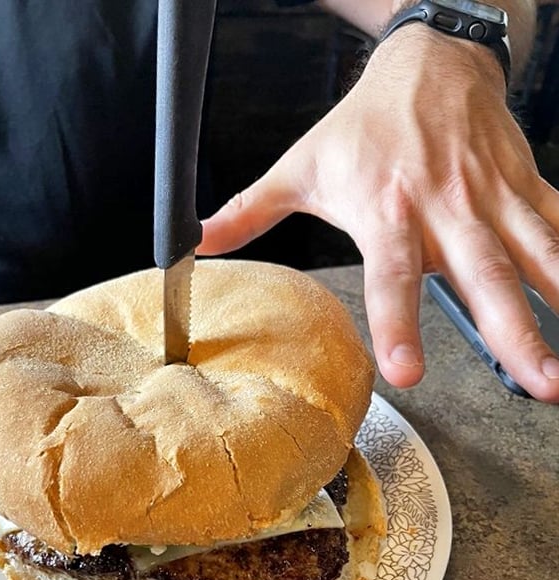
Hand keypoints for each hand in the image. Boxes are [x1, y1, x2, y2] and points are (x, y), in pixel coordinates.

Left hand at [198, 28, 558, 402]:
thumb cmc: (363, 121)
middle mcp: (446, 207)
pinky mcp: (525, 182)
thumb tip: (196, 243)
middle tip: (538, 383)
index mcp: (387, 208)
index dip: (399, 323)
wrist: (430, 58)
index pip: (392, 275)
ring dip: (558, 307)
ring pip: (534, 255)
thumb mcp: (301, 164)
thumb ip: (251, 209)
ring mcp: (492, 196)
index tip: (407, 372)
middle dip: (514, 332)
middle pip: (483, 275)